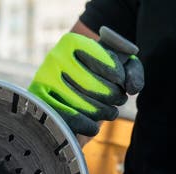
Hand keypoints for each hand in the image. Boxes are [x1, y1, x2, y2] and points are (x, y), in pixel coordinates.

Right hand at [29, 32, 143, 136]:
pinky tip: (93, 125)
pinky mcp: (42, 108)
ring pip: (93, 109)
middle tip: (117, 99)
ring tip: (109, 111)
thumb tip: (133, 87)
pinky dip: (91, 128)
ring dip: (107, 113)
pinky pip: (77, 124)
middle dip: (117, 98)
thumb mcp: (113, 64)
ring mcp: (45, 84)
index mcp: (72, 42)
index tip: (120, 82)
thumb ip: (132, 69)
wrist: (55, 91)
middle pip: (105, 91)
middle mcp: (56, 59)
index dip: (122, 79)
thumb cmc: (90, 74)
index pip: (113, 67)